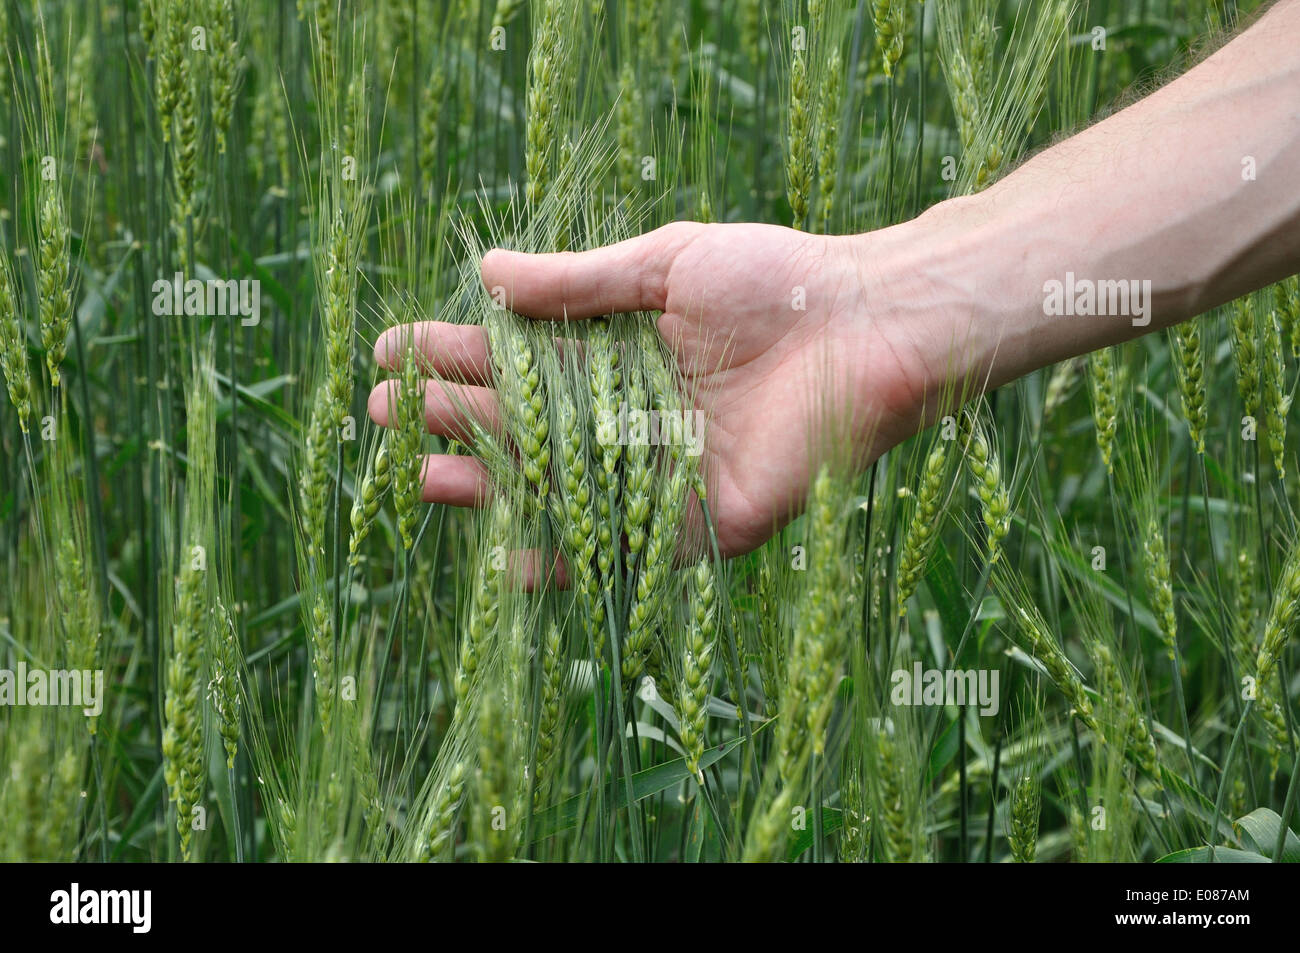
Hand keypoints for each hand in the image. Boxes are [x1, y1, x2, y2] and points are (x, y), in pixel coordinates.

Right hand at [368, 219, 943, 557]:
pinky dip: (571, 556)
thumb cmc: (777, 279)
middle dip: (455, 420)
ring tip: (424, 475)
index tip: (390, 349)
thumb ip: (578, 282)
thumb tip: (485, 271)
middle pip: (530, 427)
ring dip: (494, 486)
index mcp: (623, 355)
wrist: (870, 324)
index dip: (457, 355)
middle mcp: (635, 417)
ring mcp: (666, 472)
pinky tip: (508, 551)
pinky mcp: (709, 521)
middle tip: (382, 413)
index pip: (522, 361)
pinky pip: (630, 547)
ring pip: (564, 488)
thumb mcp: (665, 265)